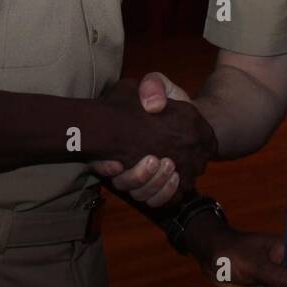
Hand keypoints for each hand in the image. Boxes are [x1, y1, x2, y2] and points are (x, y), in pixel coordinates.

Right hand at [92, 72, 195, 206]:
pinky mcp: (161, 188)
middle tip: (155, 160)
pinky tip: (177, 179)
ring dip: (155, 184)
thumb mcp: (157, 84)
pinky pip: (158, 202)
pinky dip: (166, 194)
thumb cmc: (166, 102)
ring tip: (171, 167)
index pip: (98, 160)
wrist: (189, 119)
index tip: (117, 164)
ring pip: (141, 195)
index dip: (103, 167)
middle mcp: (123, 164)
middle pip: (122, 184)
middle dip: (138, 176)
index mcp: (115, 141)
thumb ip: (152, 86)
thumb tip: (152, 105)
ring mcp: (143, 179)